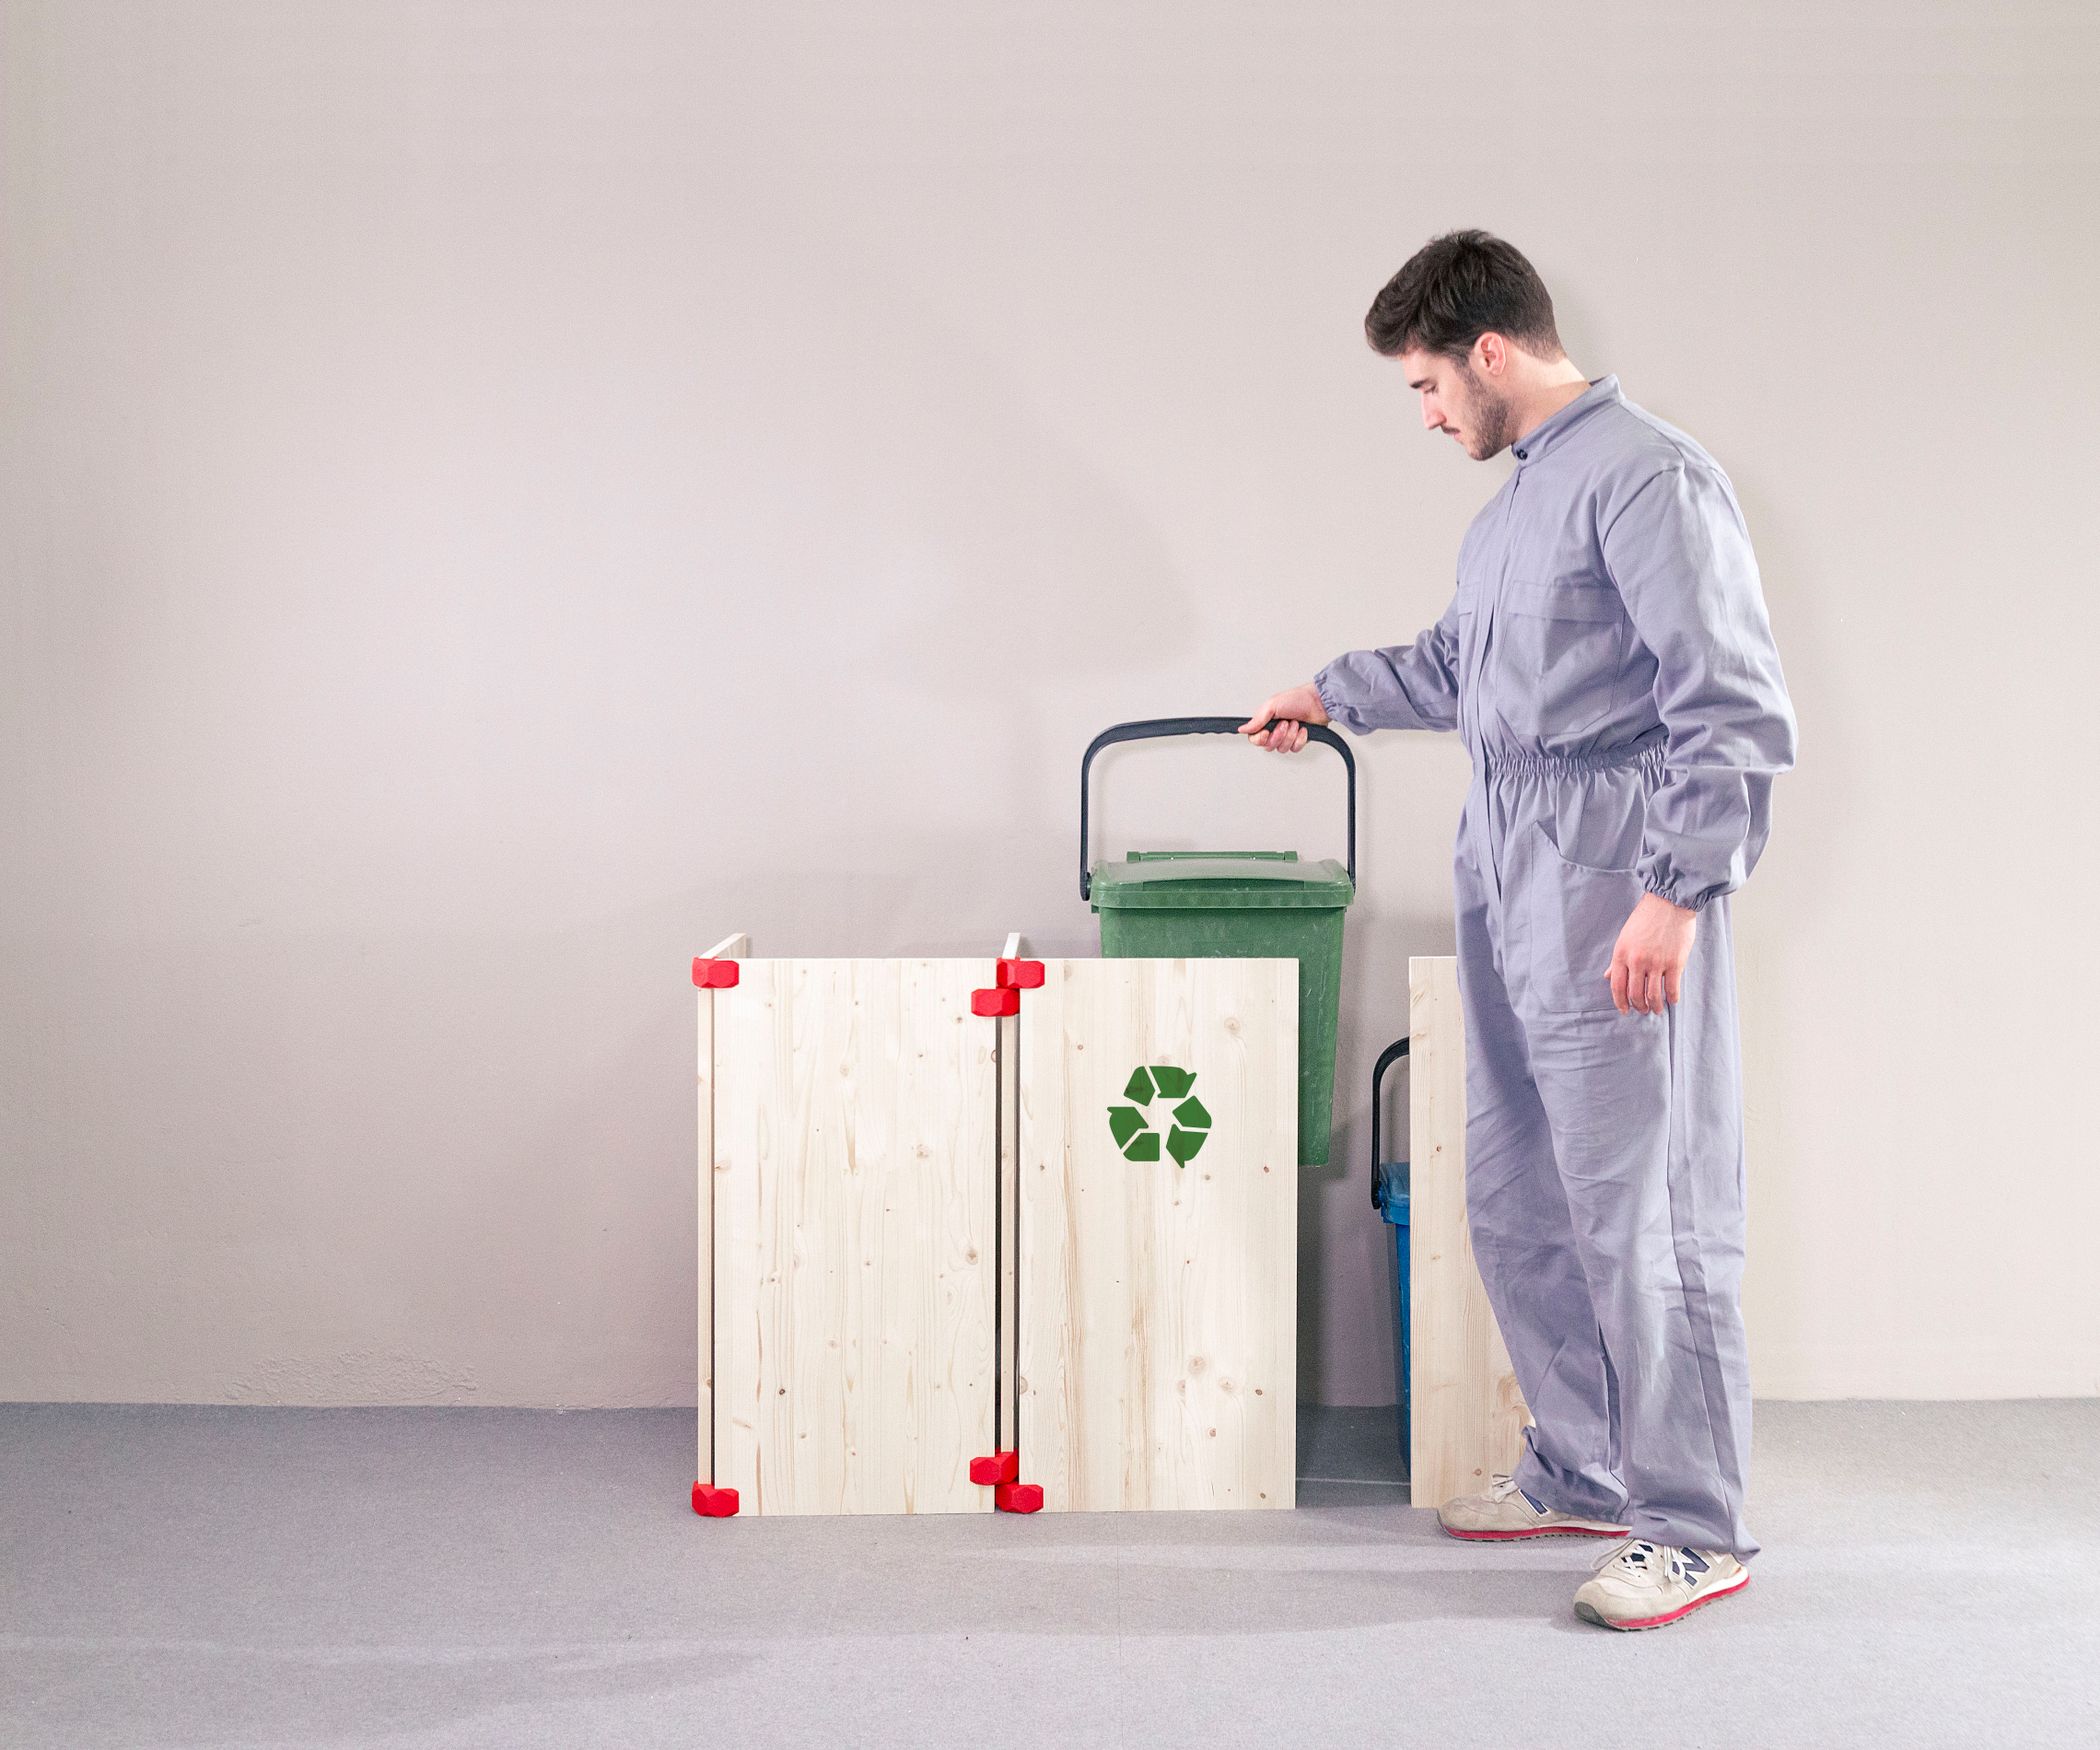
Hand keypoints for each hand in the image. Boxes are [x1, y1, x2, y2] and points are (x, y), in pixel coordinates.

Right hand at [1238, 684, 1329, 751]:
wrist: (1318, 703)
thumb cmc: (1297, 699)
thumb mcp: (1272, 706)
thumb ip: (1256, 720)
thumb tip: (1242, 729)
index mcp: (1265, 721)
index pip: (1254, 739)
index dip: (1259, 739)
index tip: (1266, 732)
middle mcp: (1275, 730)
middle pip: (1268, 746)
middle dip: (1278, 735)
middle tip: (1285, 723)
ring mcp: (1287, 737)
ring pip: (1282, 749)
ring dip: (1290, 736)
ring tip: (1295, 723)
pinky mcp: (1298, 741)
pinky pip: (1294, 748)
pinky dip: (1300, 739)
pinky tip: (1303, 729)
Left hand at [1609, 892, 1696, 1014]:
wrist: (1669, 902)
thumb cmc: (1645, 918)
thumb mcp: (1624, 937)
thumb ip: (1617, 960)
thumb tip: (1607, 976)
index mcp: (1621, 954)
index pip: (1617, 986)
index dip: (1620, 1002)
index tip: (1624, 1010)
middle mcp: (1637, 961)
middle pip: (1635, 994)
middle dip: (1638, 1006)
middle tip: (1643, 1010)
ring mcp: (1657, 963)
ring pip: (1653, 995)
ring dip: (1654, 1006)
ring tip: (1657, 1010)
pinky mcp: (1675, 962)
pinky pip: (1672, 988)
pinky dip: (1671, 998)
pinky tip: (1672, 1001)